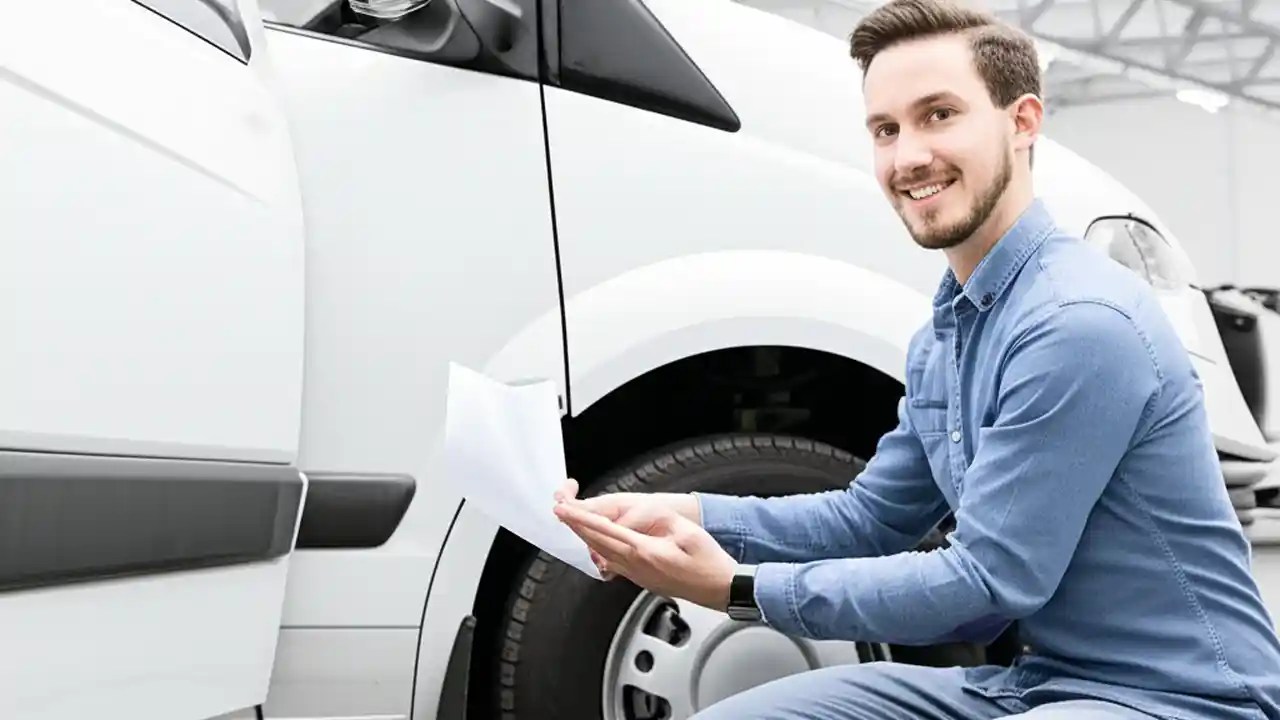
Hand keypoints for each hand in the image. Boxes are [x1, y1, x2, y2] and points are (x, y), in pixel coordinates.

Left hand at [553, 478, 702, 578]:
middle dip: (575, 525)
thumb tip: (637, 517)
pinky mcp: (641, 578)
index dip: (580, 518)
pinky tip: (596, 543)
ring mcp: (636, 574)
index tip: (563, 509)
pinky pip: (611, 562)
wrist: (720, 589)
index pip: (604, 530)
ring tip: (572, 523)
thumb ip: (659, 521)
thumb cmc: (708, 563)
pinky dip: (598, 548)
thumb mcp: (686, 532)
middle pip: (596, 543)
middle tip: (559, 511)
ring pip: (601, 554)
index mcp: (644, 551)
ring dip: (584, 537)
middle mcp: (635, 565)